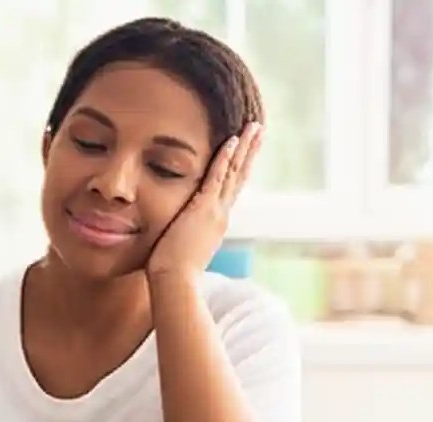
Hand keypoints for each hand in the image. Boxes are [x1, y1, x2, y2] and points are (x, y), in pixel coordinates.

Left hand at [145, 122, 263, 276]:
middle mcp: (221, 214)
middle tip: (259, 129)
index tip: (245, 150)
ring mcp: (215, 211)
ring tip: (254, 126)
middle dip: (249, 151)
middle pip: (240, 175)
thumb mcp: (183, 249)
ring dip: (244, 147)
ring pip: (234, 172)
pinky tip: (231, 140)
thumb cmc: (173, 273)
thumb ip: (185, 237)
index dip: (239, 167)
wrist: (176, 283)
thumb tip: (177, 237)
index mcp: (215, 222)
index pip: (230, 188)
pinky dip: (224, 159)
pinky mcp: (203, 210)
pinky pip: (216, 178)